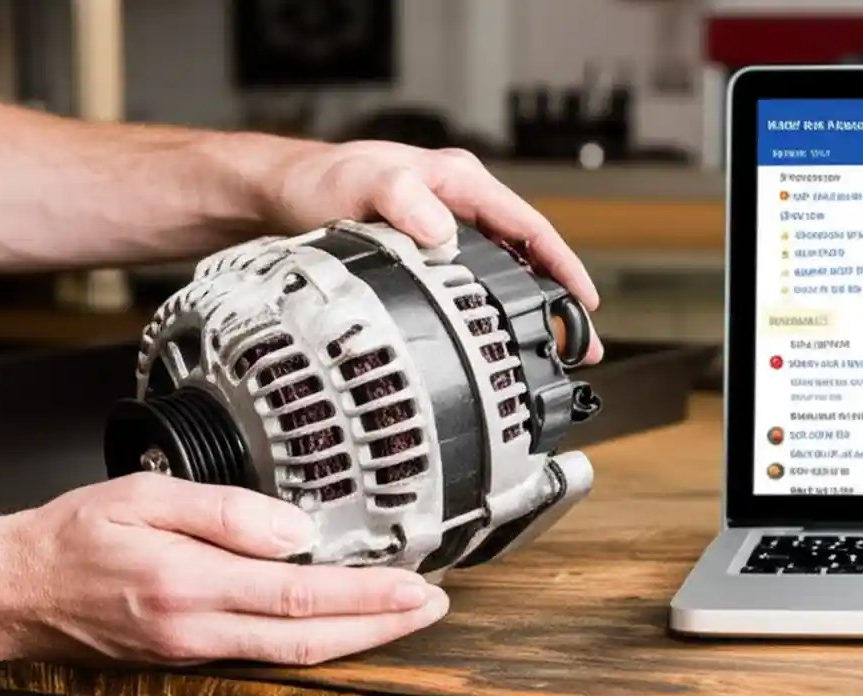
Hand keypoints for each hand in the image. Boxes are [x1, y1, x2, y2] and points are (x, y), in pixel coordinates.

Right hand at [0, 473, 447, 666]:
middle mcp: (199, 628)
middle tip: (430, 607)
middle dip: (381, 626)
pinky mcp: (190, 654)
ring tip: (401, 615)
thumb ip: (225, 511)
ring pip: (293, 652)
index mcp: (191, 584)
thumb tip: (292, 528)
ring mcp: (196, 649)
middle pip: (310, 638)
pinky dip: (313, 638)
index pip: (301, 594)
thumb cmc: (74, 539)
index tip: (413, 587)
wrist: (19, 591)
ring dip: (355, 636)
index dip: (366, 595)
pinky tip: (338, 623)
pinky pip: (266, 652)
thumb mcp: (145, 496)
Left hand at [260, 140, 603, 363]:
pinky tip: (498, 332)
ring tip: (550, 348)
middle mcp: (458, 201)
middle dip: (557, 296)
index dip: (562, 265)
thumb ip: (402, 200)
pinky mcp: (426, 247)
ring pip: (504, 267)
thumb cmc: (317, 182)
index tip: (584, 302)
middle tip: (579, 344)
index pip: (528, 226)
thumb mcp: (359, 184)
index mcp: (458, 181)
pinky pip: (475, 277)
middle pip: (525, 251)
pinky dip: (494, 304)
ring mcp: (444, 224)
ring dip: (529, 304)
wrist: (278, 193)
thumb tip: (442, 231)